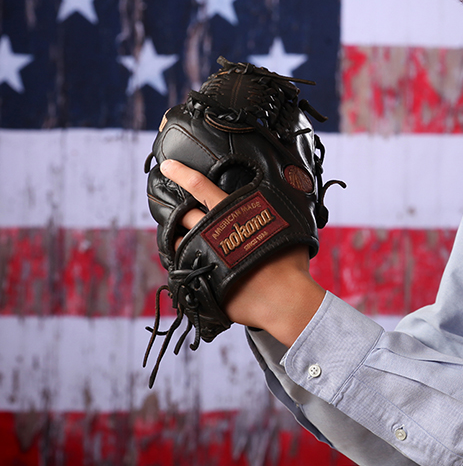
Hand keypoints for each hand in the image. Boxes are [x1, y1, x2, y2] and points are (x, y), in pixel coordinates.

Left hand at [160, 159, 325, 344]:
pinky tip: (189, 266)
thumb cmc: (291, 264)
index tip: (167, 165)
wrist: (285, 300)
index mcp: (234, 215)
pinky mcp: (199, 282)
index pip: (202, 187)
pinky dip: (182, 264)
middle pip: (184, 214)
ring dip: (177, 239)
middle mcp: (213, 233)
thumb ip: (280, 210)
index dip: (182, 174)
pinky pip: (181, 269)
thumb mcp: (290, 226)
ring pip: (177, 242)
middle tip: (174, 208)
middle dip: (176, 210)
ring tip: (180, 242)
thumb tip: (293, 191)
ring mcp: (203, 258)